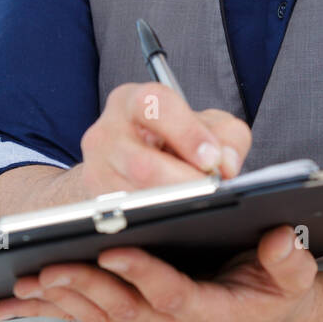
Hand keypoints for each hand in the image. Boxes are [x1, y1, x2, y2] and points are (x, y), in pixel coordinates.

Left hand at [0, 224, 319, 321]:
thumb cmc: (279, 294)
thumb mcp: (297, 277)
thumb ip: (290, 259)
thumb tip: (280, 237)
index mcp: (211, 315)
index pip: (171, 294)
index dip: (142, 273)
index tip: (114, 249)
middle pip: (122, 308)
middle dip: (82, 286)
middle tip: (46, 266)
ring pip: (99, 316)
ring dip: (59, 300)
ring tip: (22, 283)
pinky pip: (92, 317)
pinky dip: (56, 307)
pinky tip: (21, 298)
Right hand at [49, 82, 252, 207]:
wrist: (139, 164)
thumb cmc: (177, 141)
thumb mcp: (208, 127)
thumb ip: (227, 136)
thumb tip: (225, 164)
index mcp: (132, 101)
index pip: (155, 105)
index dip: (186, 132)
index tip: (211, 158)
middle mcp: (105, 132)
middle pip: (141, 162)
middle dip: (181, 181)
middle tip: (210, 192)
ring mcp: (95, 170)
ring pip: (131, 196)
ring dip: (169, 206)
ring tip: (199, 207)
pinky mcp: (96, 203)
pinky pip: (125, 218)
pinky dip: (154, 221)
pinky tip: (177, 220)